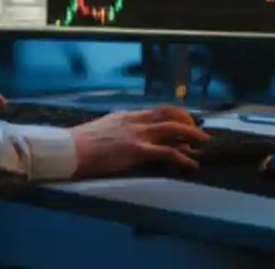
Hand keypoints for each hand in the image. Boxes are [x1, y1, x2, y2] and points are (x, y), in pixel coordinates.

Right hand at [70, 105, 209, 176]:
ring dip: (192, 136)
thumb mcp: (105, 128)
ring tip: (204, 144)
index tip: (187, 122)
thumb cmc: (82, 143)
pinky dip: (183, 158)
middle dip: (189, 122)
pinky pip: (167, 152)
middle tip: (199, 133)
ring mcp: (137, 135)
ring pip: (173, 129)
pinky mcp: (137, 150)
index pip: (159, 109)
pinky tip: (191, 165)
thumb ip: (122, 129)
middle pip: (170, 114)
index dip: (178, 115)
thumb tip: (133, 136)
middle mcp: (136, 121)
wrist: (70, 149)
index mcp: (128, 115)